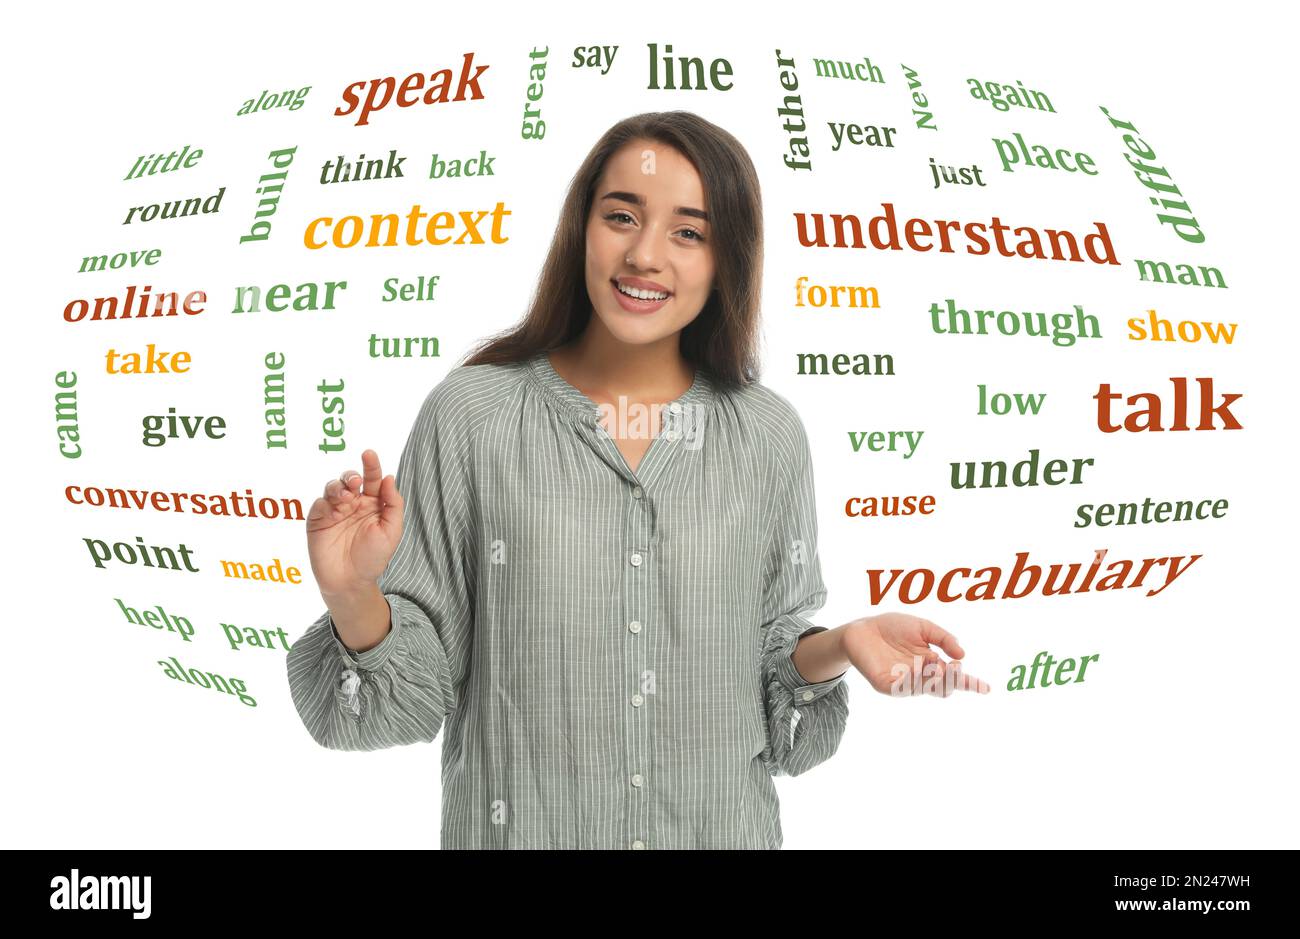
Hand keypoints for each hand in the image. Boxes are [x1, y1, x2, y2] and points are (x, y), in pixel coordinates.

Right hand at [306, 449, 404, 598]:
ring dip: (338, 487)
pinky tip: (335, 510)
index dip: (371, 465)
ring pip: (333, 487)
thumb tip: (389, 477)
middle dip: (351, 474)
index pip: (373, 479)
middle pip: (350, 479)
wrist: (351, 582)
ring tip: (346, 497)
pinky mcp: (318, 520)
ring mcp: (335, 511)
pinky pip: (319, 504)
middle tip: (355, 481)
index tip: (369, 454)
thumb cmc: (373, 557)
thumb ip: (393, 504)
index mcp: (373, 503)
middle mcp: (353, 503)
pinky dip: (326, 502)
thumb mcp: (392, 531)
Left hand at [842, 613, 989, 696]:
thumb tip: (963, 655)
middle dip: (952, 681)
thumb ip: (943, 639)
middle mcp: (920, 676)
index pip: (954, 677)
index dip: (970, 683)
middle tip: (953, 668)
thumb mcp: (923, 627)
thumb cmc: (893, 627)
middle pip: (943, 688)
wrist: (863, 628)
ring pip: (925, 689)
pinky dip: (912, 682)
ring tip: (933, 664)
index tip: (986, 688)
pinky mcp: (886, 684)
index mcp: (932, 663)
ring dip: (932, 678)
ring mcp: (903, 682)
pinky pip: (902, 688)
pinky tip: (917, 669)